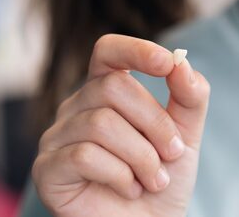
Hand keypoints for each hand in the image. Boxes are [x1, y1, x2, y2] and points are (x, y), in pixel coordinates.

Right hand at [32, 34, 209, 216]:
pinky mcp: (47, 169)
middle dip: (155, 123)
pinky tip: (128, 189)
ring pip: (101, 123)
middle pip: (114, 88)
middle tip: (172, 154)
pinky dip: (120, 175)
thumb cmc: (163, 178)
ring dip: (142, 156)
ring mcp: (57, 137)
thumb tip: (182, 63)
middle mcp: (77, 107)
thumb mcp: (187, 135)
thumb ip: (190, 97)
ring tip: (153, 179)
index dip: (136, 50)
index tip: (168, 63)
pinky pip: (84, 155)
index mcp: (106, 91)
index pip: (109, 51)